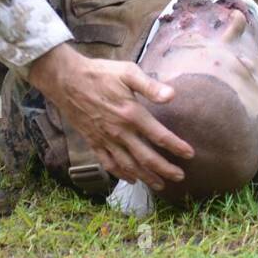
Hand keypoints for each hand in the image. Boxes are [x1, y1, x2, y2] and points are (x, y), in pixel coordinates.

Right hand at [26, 42, 193, 189]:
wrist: (67, 80)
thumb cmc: (100, 73)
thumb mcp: (128, 72)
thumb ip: (150, 86)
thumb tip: (172, 96)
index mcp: (132, 114)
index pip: (159, 136)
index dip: (176, 147)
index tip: (190, 154)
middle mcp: (120, 132)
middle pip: (146, 157)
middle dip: (165, 169)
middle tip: (180, 177)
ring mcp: (105, 139)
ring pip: (129, 165)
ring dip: (146, 177)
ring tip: (160, 185)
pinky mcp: (93, 142)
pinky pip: (109, 164)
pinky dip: (121, 174)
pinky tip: (131, 179)